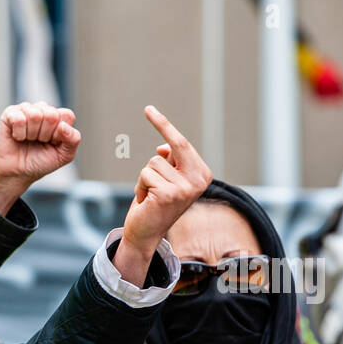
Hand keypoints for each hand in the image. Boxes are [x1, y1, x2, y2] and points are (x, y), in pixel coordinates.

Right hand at [0, 102, 80, 214]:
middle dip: (45, 134)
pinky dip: (19, 134)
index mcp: (58, 117)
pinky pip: (19, 119)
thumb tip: (63, 126)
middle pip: (51, 115)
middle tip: (38, 142)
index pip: (66, 115)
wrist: (16, 174)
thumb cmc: (39, 163)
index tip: (53, 143)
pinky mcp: (10, 113)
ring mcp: (26, 109)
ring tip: (28, 140)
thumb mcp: (63, 156)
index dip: (59, 133)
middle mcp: (43, 110)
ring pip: (34, 115)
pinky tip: (17, 137)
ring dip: (31, 134)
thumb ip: (73, 140)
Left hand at [115, 105, 212, 284]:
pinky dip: (140, 186)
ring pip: (153, 163)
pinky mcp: (168, 194)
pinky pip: (145, 174)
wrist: (145, 235)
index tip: (149, 109)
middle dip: (160, 133)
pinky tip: (146, 201)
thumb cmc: (154, 204)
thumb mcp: (166, 179)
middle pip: (170, 148)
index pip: (183, 144)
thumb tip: (163, 147)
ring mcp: (184, 188)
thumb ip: (170, 162)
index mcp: (202, 174)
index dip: (165, 125)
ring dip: (145, 178)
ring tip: (150, 195)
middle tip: (148, 110)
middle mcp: (198, 181)